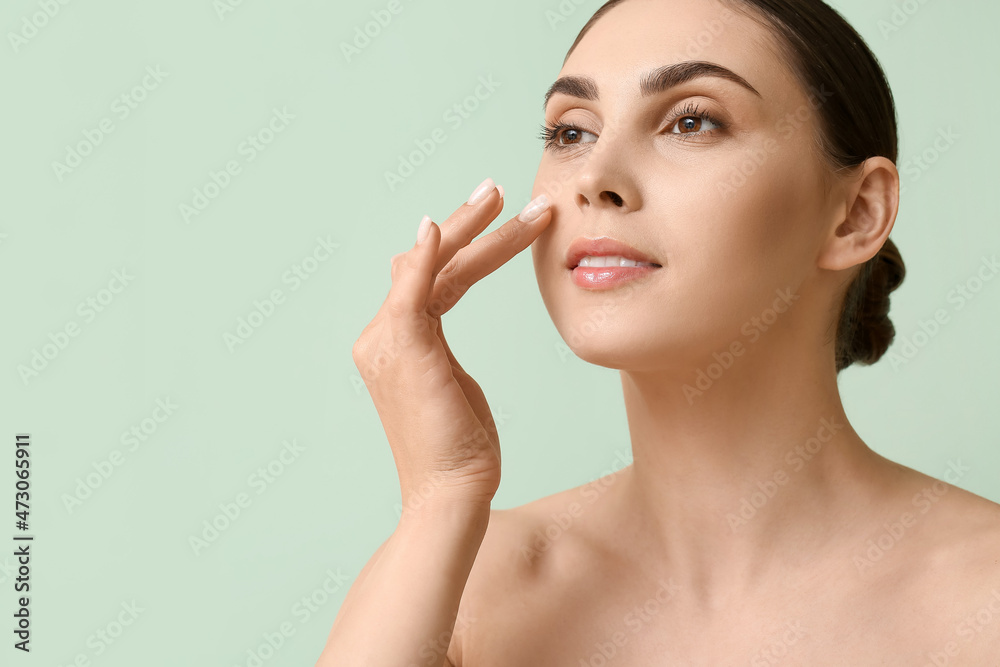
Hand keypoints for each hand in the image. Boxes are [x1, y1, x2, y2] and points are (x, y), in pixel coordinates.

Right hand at [352, 179, 551, 511]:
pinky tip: (441, 226)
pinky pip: (414, 288)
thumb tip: (442, 320)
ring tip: (508, 200)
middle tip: (498, 188)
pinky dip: (428, 254)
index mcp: (395, 341)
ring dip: (472, 229)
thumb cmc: (460, 447)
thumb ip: (439, 347)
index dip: (463, 245)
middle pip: (428, 262)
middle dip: (466, 223)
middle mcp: (381, 334)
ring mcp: (387, 339)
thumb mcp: (451, 384)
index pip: (431, 277)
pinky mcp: (404, 348)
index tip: (497, 219)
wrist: (451, 493)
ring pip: (434, 267)